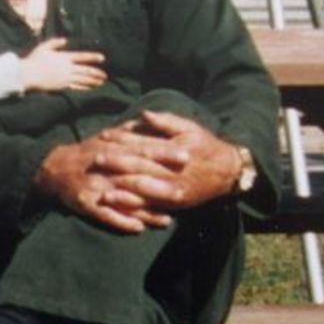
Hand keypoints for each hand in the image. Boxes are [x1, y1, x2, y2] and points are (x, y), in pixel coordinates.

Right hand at [19, 37, 106, 91]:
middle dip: (96, 73)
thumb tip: (65, 40)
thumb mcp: (44, 47)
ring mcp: (65, 78)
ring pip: (82, 79)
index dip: (93, 57)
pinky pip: (76, 87)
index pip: (82, 57)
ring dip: (93, 81)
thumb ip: (55, 43)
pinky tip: (90, 88)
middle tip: (105, 75)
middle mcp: (67, 68)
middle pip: (85, 70)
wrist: (28, 74)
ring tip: (101, 82)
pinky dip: (84, 87)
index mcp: (64, 58)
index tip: (102, 58)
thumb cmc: (34, 60)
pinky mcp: (61, 86)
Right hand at [35, 133, 181, 233]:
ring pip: (124, 199)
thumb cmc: (86, 152)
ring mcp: (95, 186)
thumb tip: (148, 118)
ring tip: (167, 220)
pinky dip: (122, 222)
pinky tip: (139, 229)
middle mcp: (105, 167)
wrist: (54, 168)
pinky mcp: (85, 203)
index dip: (164, 153)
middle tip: (184, 190)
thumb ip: (127, 130)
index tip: (186, 155)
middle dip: (161, 182)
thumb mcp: (105, 137)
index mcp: (112, 148)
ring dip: (145, 211)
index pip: (143, 149)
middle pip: (137, 173)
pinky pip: (105, 215)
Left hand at [97, 110, 241, 211]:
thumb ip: (165, 122)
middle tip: (96, 159)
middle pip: (141, 167)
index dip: (122, 139)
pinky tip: (119, 207)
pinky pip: (151, 208)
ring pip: (144, 191)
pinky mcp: (174, 204)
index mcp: (176, 150)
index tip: (104, 135)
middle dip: (116, 164)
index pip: (144, 144)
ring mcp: (175, 190)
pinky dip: (134, 208)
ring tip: (103, 192)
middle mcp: (175, 172)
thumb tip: (143, 115)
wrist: (227, 172)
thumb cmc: (205, 146)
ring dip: (122, 192)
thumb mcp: (190, 128)